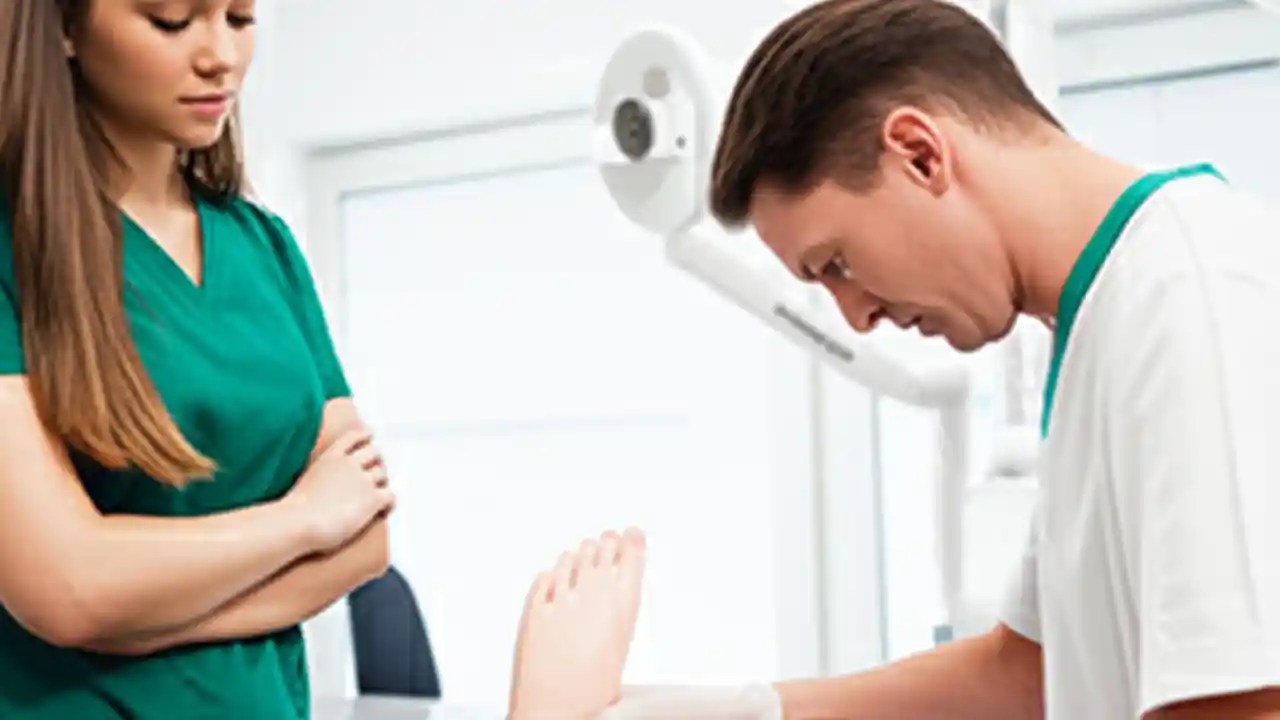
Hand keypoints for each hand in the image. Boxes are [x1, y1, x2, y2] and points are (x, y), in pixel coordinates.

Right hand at [285, 427, 394, 553]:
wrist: (298, 521)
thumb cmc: (295, 508)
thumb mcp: (307, 478)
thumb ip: (321, 472)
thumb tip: (326, 482)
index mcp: (331, 456)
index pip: (354, 436)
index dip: (365, 436)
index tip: (370, 437)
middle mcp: (350, 463)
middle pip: (374, 452)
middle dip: (377, 461)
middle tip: (375, 474)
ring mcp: (363, 480)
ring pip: (383, 474)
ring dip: (381, 483)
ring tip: (377, 496)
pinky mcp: (372, 499)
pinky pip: (391, 495)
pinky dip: (390, 502)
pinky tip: (383, 510)